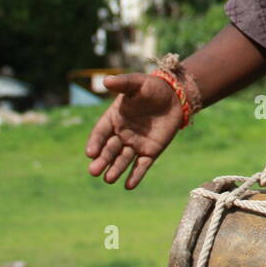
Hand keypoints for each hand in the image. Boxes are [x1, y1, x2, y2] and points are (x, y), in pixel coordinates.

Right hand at [85, 73, 182, 188]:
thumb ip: (123, 83)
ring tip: (109, 179)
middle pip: (109, 150)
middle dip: (102, 161)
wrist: (175, 97)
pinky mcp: (150, 152)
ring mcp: (135, 144)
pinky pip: (142, 165)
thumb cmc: (152, 88)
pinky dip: (136, 175)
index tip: (90, 153)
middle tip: (93, 172)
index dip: (95, 143)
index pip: (100, 133)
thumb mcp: (137, 83)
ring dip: (116, 169)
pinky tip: (129, 186)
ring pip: (123, 160)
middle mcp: (122, 134)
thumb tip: (106, 80)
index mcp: (114, 118)